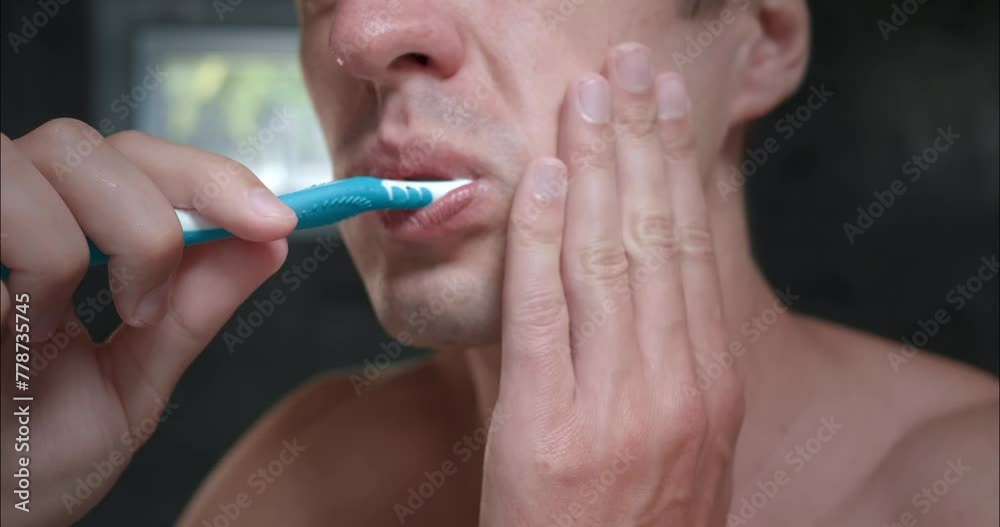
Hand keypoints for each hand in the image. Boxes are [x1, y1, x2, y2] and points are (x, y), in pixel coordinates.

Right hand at [0, 120, 294, 525]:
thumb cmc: (27, 458)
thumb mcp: (130, 384)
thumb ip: (194, 312)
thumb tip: (269, 245)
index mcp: (61, 236)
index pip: (137, 159)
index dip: (210, 177)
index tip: (275, 221)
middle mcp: (9, 216)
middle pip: (84, 146)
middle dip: (146, 225)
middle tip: (146, 307)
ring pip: (30, 167)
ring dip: (66, 249)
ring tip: (50, 325)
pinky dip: (20, 267)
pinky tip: (6, 325)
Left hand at [481, 43, 744, 524]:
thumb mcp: (670, 445)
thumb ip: (652, 365)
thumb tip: (617, 282)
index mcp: (709, 387)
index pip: (694, 252)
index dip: (679, 171)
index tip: (667, 109)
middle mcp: (676, 386)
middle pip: (658, 236)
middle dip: (642, 142)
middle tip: (630, 68)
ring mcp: (618, 405)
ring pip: (609, 257)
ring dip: (597, 165)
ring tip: (590, 96)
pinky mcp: (551, 427)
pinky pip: (546, 310)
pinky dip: (545, 236)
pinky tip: (544, 178)